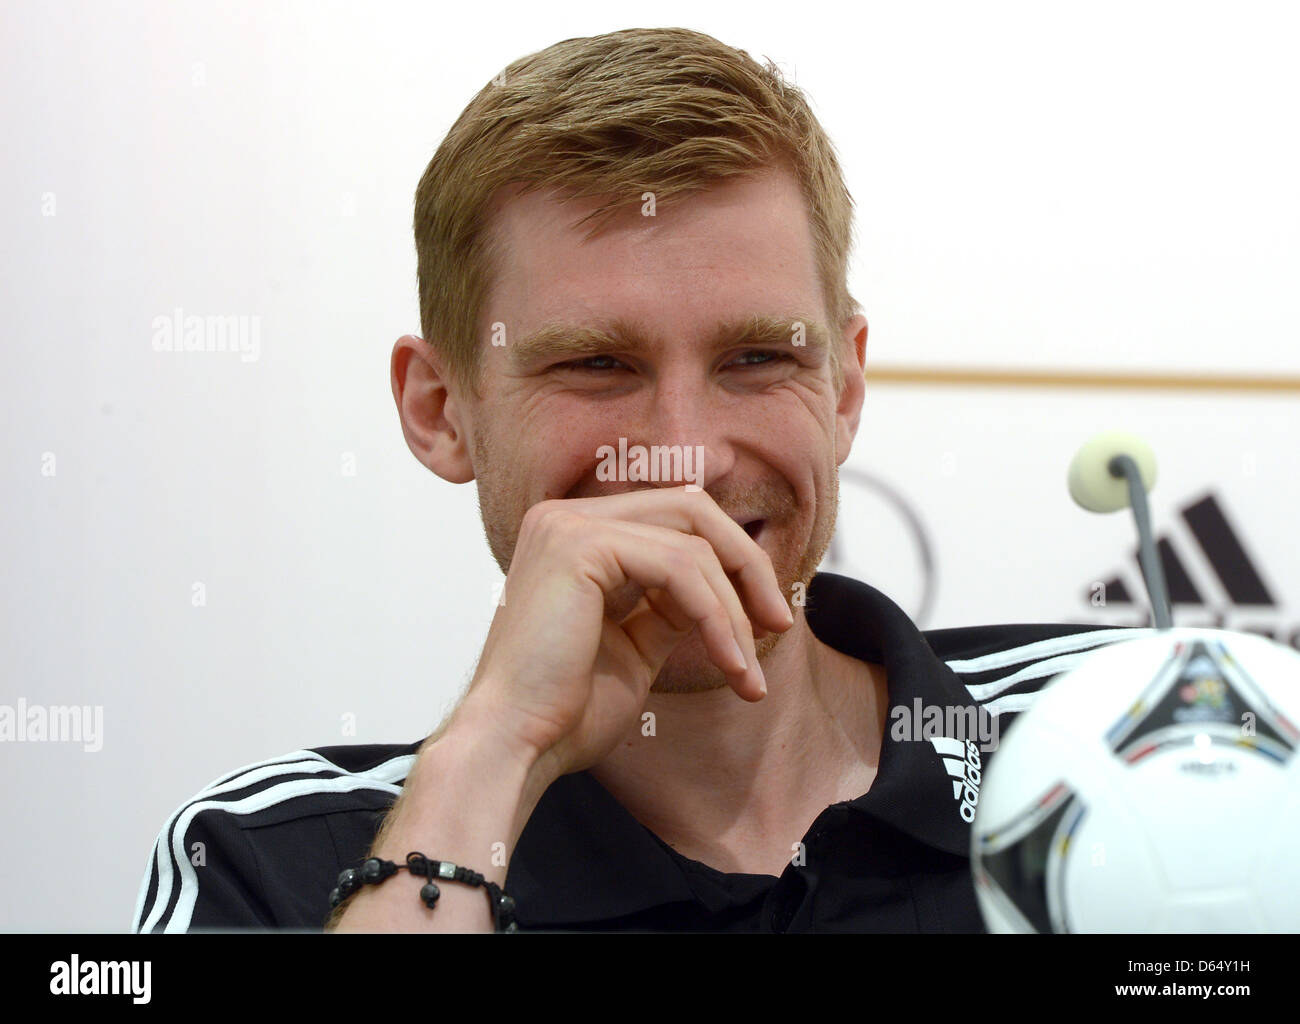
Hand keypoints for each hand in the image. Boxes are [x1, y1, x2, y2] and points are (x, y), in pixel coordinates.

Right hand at [451, 486, 793, 784]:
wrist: (517, 747)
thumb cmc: (566, 711)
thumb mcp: (637, 643)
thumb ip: (673, 604)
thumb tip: (728, 586)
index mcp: (575, 534)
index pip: (675, 517)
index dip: (731, 559)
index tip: (765, 616)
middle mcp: (565, 516)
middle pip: (691, 507)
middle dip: (747, 566)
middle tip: (780, 623)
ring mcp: (568, 524)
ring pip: (693, 541)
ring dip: (734, 610)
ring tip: (747, 671)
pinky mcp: (578, 545)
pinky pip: (679, 567)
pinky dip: (717, 616)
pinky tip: (730, 663)